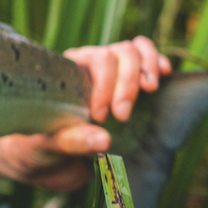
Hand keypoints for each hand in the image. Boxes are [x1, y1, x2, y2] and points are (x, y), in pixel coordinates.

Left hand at [0, 36, 171, 190]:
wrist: (49, 157)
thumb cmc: (44, 145)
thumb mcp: (49, 144)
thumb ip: (73, 141)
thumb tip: (104, 140)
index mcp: (66, 72)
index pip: (92, 60)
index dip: (104, 86)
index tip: (100, 117)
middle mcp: (89, 64)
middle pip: (117, 53)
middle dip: (125, 84)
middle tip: (122, 116)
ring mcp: (112, 70)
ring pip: (133, 50)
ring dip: (146, 68)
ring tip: (149, 90)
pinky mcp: (131, 82)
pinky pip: (147, 58)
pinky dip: (157, 62)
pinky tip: (164, 74)